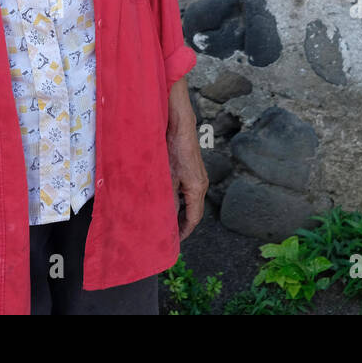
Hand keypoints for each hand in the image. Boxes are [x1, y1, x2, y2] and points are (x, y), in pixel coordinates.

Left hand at [166, 78, 207, 240]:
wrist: (178, 120)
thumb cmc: (174, 146)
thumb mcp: (167, 176)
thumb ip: (167, 199)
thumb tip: (165, 220)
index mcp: (197, 188)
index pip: (193, 219)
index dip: (183, 232)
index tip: (172, 242)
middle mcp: (200, 183)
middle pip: (191, 210)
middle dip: (179, 223)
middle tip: (164, 233)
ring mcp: (196, 174)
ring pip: (187, 199)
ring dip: (176, 209)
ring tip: (161, 218)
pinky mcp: (189, 166)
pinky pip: (184, 188)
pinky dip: (175, 196)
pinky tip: (163, 196)